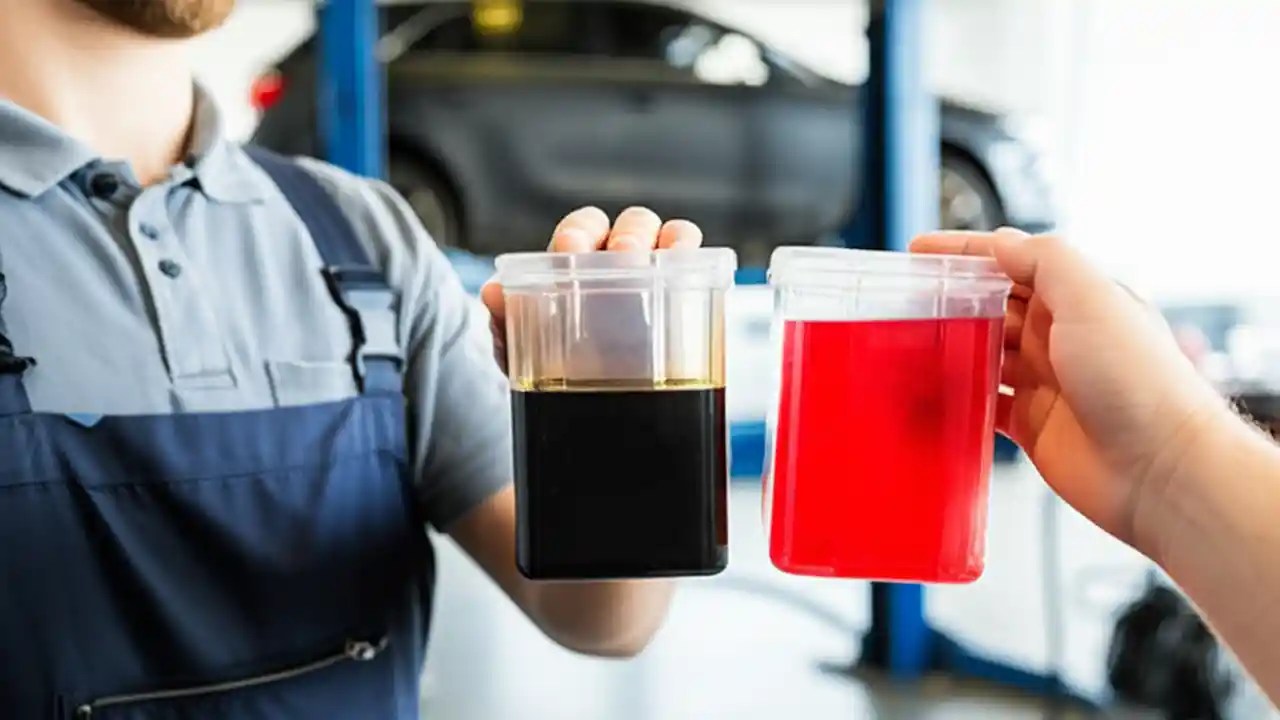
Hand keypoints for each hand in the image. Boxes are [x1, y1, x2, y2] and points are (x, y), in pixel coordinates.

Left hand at [480, 206, 702, 366]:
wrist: (585, 406)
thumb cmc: (553, 365)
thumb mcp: (521, 348)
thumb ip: (507, 322)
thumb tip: (491, 293)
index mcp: (580, 259)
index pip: (583, 227)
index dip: (579, 230)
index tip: (570, 248)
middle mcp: (621, 258)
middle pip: (632, 225)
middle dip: (629, 233)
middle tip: (624, 254)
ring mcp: (657, 274)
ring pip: (671, 234)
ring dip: (670, 238)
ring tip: (662, 259)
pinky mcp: (686, 295)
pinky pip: (698, 264)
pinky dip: (697, 256)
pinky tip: (691, 271)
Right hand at [911, 229, 1227, 554]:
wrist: (1161, 471)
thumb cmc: (1139, 383)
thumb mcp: (1092, 299)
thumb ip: (1045, 263)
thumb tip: (1000, 244)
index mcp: (1076, 299)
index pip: (1010, 263)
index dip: (963, 254)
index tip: (919, 251)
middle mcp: (1059, 337)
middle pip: (990, 309)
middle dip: (949, 302)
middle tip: (904, 301)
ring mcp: (1044, 382)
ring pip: (981, 355)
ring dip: (949, 349)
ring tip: (907, 345)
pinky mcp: (1032, 426)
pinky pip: (983, 406)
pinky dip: (957, 400)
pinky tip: (932, 396)